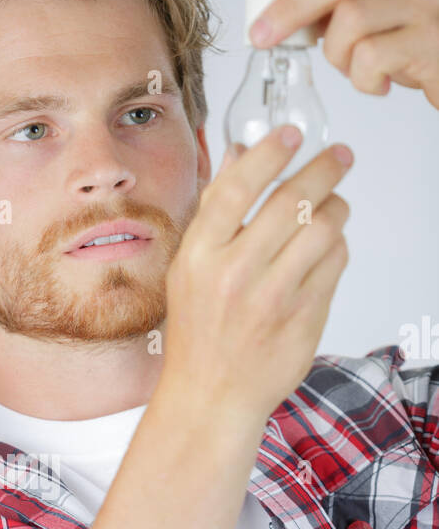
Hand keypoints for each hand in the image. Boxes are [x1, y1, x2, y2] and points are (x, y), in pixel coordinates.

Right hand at [163, 127, 352, 425]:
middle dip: (324, 169)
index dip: (270, 153)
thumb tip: (238, 155)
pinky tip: (328, 246)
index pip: (237, 187)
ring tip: (334, 204)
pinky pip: (335, 263)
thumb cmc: (197, 334)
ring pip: (323, 229)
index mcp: (199, 257)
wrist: (211, 395)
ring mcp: (273, 298)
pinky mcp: (305, 317)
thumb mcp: (188, 271)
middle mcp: (235, 274)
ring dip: (336, 207)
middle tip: (339, 156)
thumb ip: (213, 212)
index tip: (292, 133)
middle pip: (292, 201)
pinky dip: (337, 246)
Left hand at [248, 0, 438, 109]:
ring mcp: (427, 0)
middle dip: (290, 10)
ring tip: (351, 66)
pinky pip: (370, 57)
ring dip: (335, 53)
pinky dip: (361, 78)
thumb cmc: (413, 41)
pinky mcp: (432, 40)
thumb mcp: (378, 7)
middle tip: (262, 36)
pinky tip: (376, 82)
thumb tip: (278, 4)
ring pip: (350, 18)